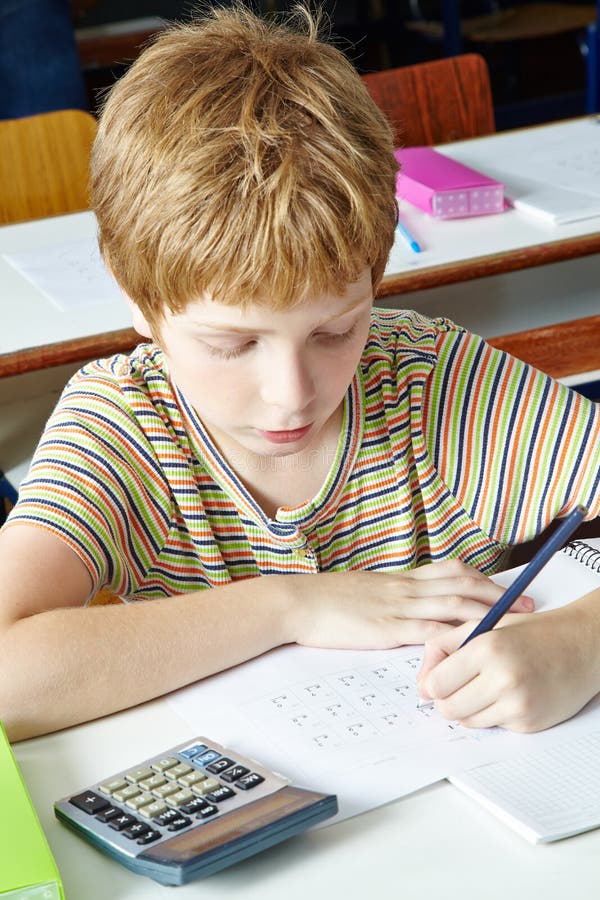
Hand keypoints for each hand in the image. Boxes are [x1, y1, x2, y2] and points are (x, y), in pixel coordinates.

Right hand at [287, 559, 533, 649]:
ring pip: (452, 604)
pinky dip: (454, 635)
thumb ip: (390, 598)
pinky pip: (428, 630)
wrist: (298, 602)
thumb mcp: (365, 592)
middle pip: (461, 585)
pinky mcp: (387, 628)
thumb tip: (410, 607)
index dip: (481, 579)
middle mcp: (405, 589)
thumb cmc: (326, 600)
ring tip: (513, 622)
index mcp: (400, 579)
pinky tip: (472, 643)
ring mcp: (398, 608)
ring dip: (487, 612)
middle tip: (526, 605)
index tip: (505, 588)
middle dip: (498, 595)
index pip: (450, 572)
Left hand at [417, 598, 599, 731]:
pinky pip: (492, 726)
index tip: (438, 677)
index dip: (432, 682)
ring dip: (470, 707)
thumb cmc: (533, 632)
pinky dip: (494, 713)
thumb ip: (445, 645)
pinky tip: (509, 693)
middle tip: (461, 683)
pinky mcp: (529, 723)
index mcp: (487, 648)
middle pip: (448, 708)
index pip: (435, 683)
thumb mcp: (485, 624)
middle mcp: (502, 678)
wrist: (582, 646)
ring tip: (488, 685)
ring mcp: (517, 705)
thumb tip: (422, 683)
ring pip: (467, 721)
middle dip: (448, 697)